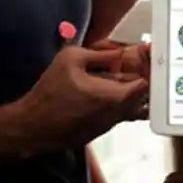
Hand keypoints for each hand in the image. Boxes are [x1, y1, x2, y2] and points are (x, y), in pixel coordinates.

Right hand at [13, 44, 149, 152]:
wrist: (33, 126)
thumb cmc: (51, 91)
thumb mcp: (71, 59)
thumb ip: (99, 53)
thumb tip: (119, 52)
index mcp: (115, 96)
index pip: (146, 85)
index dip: (148, 69)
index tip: (146, 58)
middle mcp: (117, 114)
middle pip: (144, 98)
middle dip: (143, 81)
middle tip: (138, 65)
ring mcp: (109, 125)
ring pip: (133, 109)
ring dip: (133, 93)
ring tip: (123, 76)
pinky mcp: (100, 131)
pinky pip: (119, 115)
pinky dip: (120, 103)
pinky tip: (106, 90)